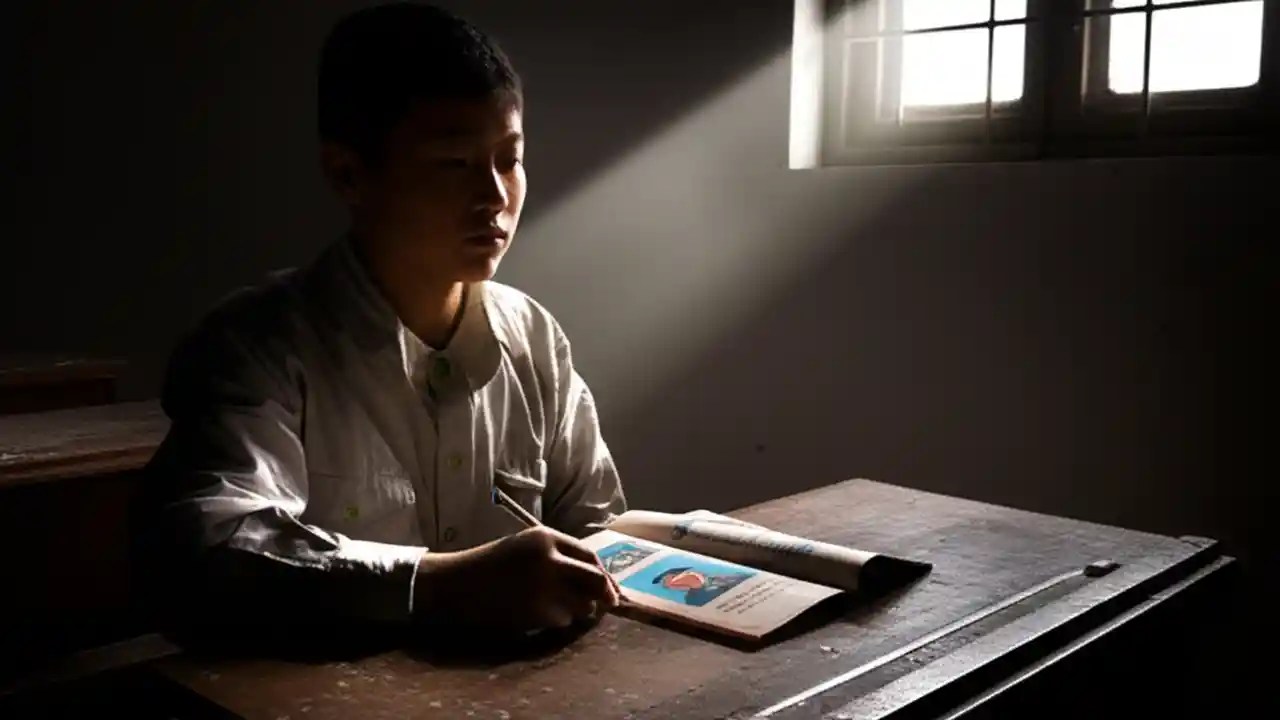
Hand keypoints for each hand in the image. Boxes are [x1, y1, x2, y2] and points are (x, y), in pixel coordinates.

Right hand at [412, 526, 620, 631]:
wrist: (455, 584)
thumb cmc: (492, 566)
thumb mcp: (526, 549)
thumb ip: (559, 558)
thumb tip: (599, 582)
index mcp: (546, 537)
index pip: (590, 557)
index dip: (604, 575)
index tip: (612, 589)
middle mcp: (550, 559)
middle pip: (596, 580)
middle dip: (606, 595)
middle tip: (609, 605)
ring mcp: (544, 586)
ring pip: (582, 605)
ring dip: (576, 610)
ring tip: (552, 606)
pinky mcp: (536, 611)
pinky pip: (562, 621)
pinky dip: (556, 622)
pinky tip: (535, 615)